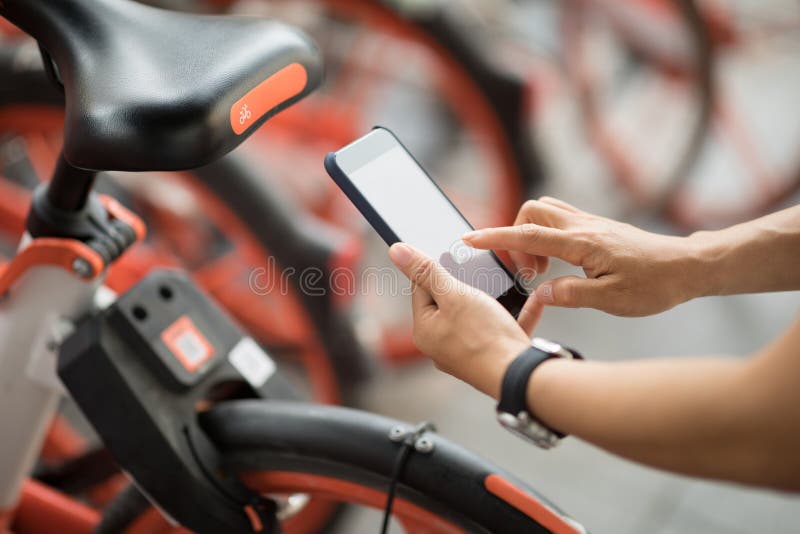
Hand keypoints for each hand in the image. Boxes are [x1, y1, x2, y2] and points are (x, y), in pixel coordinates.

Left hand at [388, 243, 535, 397]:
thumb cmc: (483, 338)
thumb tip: (397, 252)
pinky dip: (517, 313)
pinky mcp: (495, 356)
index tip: (445, 254)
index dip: (432, 269)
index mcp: (425, 331)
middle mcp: (443, 345)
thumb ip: (427, 272)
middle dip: (464, 284)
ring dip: (491, 298)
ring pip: (477, 316)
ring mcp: (469, 352)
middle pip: (448, 303)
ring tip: (502, 282)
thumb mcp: (453, 295)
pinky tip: (532, 300)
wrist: (520, 375)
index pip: (420, 290)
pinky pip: (504, 328)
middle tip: (475, 268)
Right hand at [463, 197, 701, 316]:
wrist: (687, 267)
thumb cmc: (655, 285)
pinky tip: (558, 262)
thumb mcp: (611, 300)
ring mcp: (590, 223)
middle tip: (526, 271)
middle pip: (531, 212)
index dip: (495, 237)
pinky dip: (546, 235)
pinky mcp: (597, 226)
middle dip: (515, 236)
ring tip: (541, 269)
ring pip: (545, 211)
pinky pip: (559, 219)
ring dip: (531, 234)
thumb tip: (540, 293)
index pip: (528, 235)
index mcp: (582, 243)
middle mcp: (582, 226)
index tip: (470, 240)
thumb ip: (570, 294)